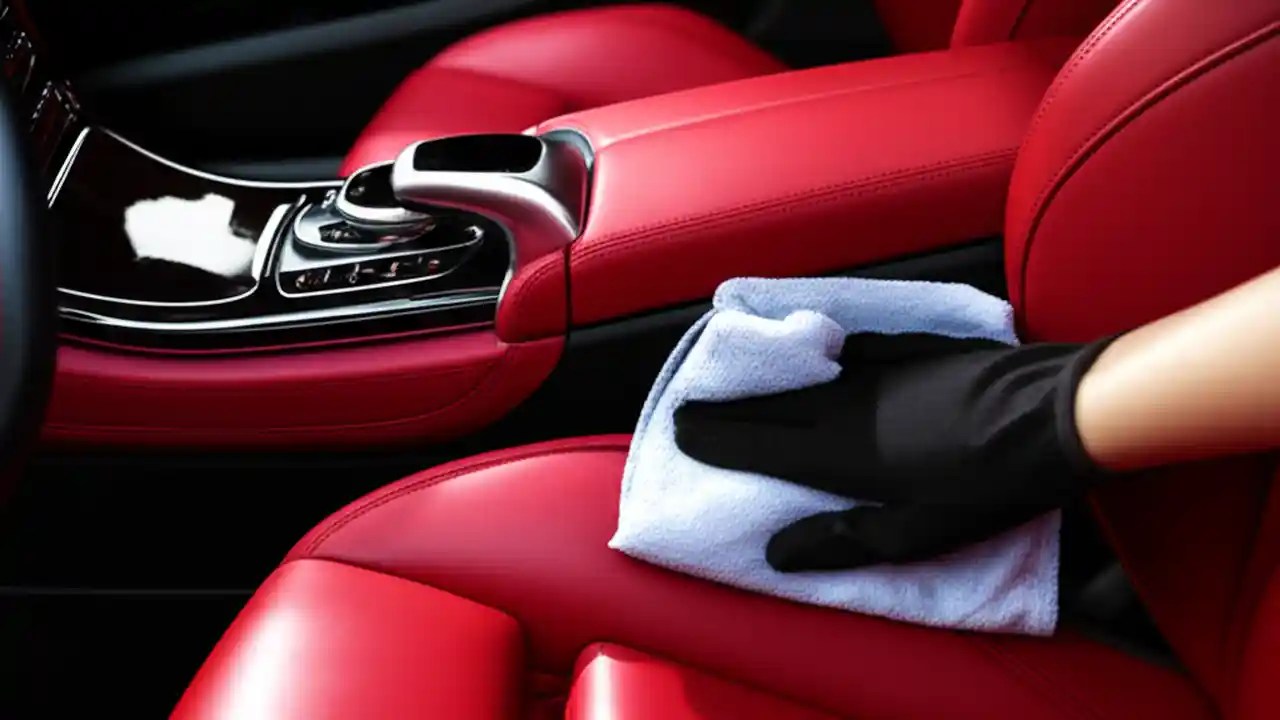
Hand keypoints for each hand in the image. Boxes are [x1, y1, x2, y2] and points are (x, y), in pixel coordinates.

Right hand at [674, 332, 1112, 570]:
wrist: (1058, 414)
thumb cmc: (990, 486)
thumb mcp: (918, 535)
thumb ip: (844, 541)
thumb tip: (776, 552)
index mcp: (846, 454)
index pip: (763, 444)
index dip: (719, 437)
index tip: (681, 429)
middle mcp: (852, 405)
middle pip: (776, 406)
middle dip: (729, 408)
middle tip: (688, 405)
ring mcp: (884, 371)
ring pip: (809, 377)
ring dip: (770, 381)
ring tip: (740, 382)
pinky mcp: (918, 350)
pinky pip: (855, 349)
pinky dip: (827, 353)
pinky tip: (824, 351)